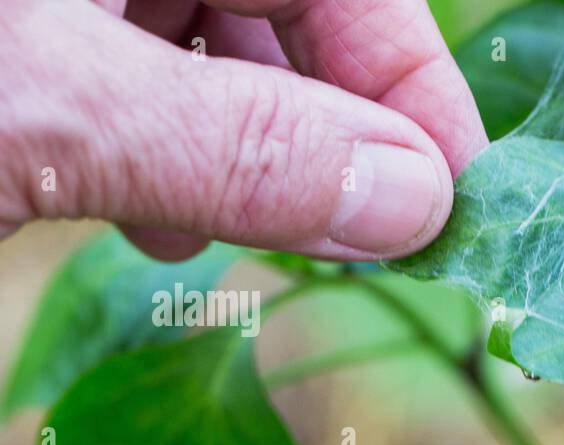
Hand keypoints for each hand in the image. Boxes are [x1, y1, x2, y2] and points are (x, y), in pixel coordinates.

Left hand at [0, 0, 486, 260]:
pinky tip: (151, 220)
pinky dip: (168, 157)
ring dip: (247, 156)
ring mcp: (61, 2)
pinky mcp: (31, 54)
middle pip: (286, 14)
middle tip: (356, 237)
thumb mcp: (57, 114)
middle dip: (326, 129)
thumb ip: (243, 148)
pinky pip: (135, 83)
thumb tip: (417, 200)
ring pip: (211, 55)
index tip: (457, 199)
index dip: (414, 83)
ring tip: (218, 235)